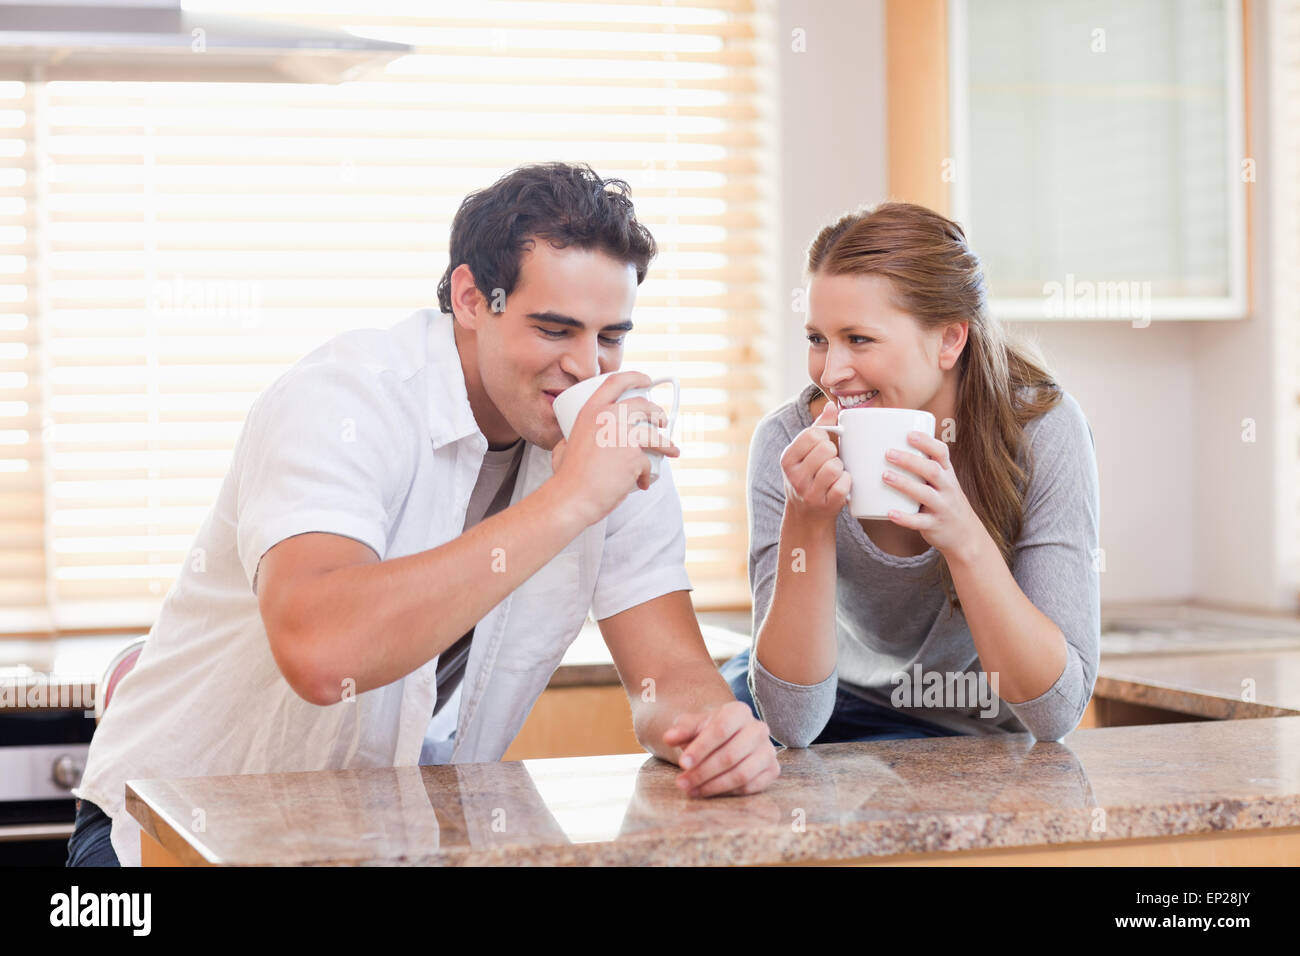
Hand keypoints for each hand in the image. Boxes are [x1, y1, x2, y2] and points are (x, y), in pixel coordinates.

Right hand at [550, 371, 680, 525]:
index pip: (615, 382)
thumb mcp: (563, 446)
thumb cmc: (567, 477)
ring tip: (671, 449)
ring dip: (666, 442)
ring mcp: (623, 435)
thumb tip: (568, 441)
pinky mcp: (634, 456)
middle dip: (656, 411)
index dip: (634, 377)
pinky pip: (648, 464)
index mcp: (590, 411)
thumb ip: (570, 439)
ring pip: (654, 434)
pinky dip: (647, 475)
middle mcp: (607, 418)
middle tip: (660, 420)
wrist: (572, 497)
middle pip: (642, 405)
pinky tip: (643, 482)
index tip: (645, 380)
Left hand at [663, 700, 779, 796]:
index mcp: (739, 711)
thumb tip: (669, 737)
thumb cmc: (707, 731)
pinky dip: (728, 792)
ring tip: (690, 790)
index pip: (721, 730)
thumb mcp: (692, 726)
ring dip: (713, 786)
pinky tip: (708, 791)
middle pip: (730, 755)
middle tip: (681, 783)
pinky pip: (750, 786)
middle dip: (702, 772)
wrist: (728, 739)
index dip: (701, 748)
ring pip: (741, 774)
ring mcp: (768, 750)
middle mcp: (758, 729)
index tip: (682, 764)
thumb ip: (681, 730)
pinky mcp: (772, 770)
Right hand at [779, 400, 850, 521]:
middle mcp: (794, 476)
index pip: (812, 434)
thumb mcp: (806, 453)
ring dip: (840, 469)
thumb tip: (832, 405)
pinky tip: (840, 486)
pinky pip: (843, 484)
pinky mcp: (824, 505)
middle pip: (826, 449)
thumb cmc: (810, 477)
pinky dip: (846, 483)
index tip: (823, 445)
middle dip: (833, 454)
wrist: (806, 517)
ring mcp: (808, 492)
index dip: (824, 436)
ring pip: (835, 467)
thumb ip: (819, 428)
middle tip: (829, 462)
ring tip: (834, 474)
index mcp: (787, 458)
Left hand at [882, 431, 984, 560]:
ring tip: (885, 476)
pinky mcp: (935, 525)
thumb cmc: (944, 501)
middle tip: (888, 453)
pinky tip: (889, 513)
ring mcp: (942, 507)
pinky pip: (920, 522)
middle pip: (932, 471)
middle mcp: (947, 488)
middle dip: (910, 461)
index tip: (909, 434)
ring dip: (905, 484)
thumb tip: (887, 446)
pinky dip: (904, 518)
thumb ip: (923, 467)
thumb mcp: (942, 482)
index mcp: (947, 474)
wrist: (965, 534)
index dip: (927, 442)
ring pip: (925, 494)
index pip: (942, 453)